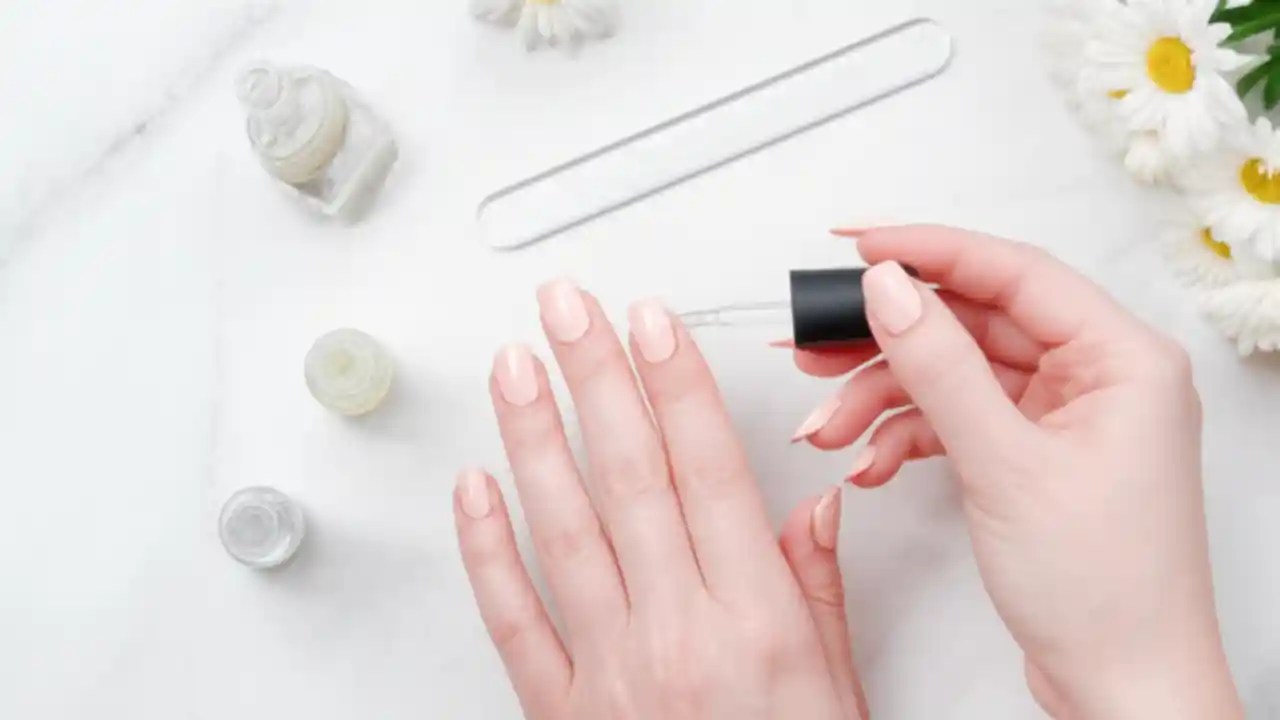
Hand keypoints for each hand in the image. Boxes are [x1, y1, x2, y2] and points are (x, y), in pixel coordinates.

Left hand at [455, 281, 867, 718]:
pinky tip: (474, 486)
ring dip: (534, 437)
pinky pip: (510, 618)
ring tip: (517, 365)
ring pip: (562, 529)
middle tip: (567, 308)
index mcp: (756, 626)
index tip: (650, 322)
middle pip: (628, 478)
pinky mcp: (557, 712)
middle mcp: (676, 637)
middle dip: (596, 377)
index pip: (708, 473)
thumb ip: (817, 591)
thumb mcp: (841, 694)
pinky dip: (485, 548)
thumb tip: (810, 501)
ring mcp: (607, 674)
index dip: (675, 386)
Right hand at [792, 226, 1241, 718]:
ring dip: (884, 398)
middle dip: (888, 341)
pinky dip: (906, 436)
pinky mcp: (1031, 455)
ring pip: (954, 376)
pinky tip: (867, 462)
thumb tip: (891, 288)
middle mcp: (1096, 378)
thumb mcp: (1007, 464)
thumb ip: (941, 367)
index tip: (860, 246)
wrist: (1121, 687)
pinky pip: (955, 420)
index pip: (1014, 273)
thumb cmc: (1105, 588)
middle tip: (817, 341)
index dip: (930, 252)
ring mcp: (1061, 418)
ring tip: (827, 427)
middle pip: (973, 324)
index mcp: (1121, 359)